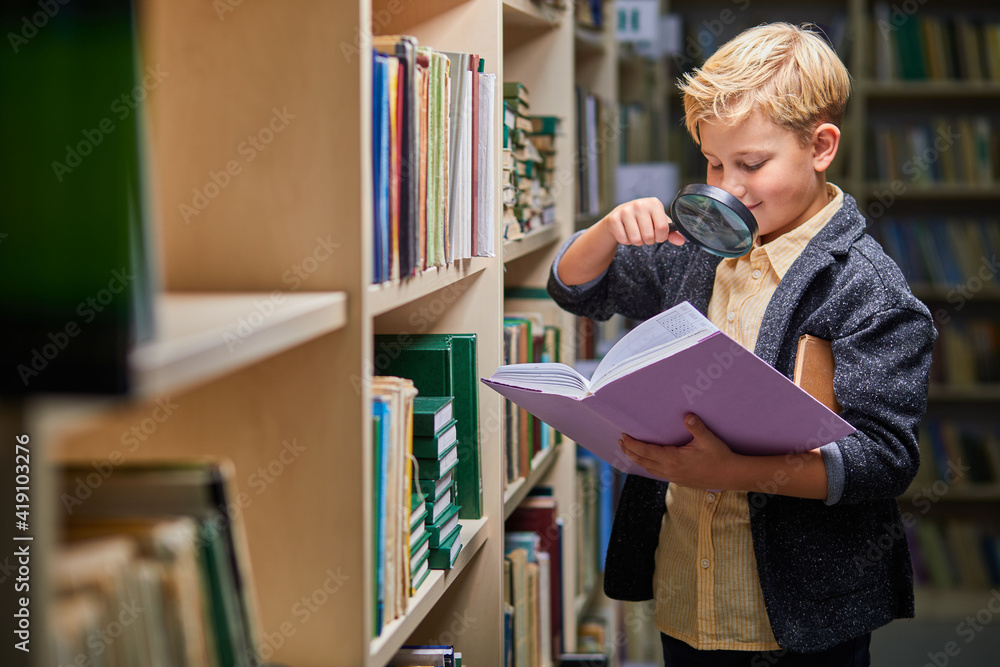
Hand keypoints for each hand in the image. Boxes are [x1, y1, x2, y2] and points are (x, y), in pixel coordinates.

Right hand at [603, 197, 685, 246]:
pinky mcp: (613, 219)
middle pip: (649, 236)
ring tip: (636, 233)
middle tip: (644, 234)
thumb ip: (671, 232)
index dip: (661, 237)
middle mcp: (640, 204)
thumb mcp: (658, 222)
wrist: (620, 215)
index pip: (663, 228)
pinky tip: (626, 232)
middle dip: (648, 241)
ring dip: (637, 242)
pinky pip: (624, 240)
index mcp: (654, 203)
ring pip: (636, 240)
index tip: (657, 235)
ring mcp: (625, 210)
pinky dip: (626, 241)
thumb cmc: (643, 219)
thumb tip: (681, 241)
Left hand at [618, 414, 740, 488]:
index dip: (632, 444)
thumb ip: (696, 427)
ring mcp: (674, 477)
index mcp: (673, 460)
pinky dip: (648, 466)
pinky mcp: (679, 480)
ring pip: (649, 469)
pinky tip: (648, 461)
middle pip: (643, 461)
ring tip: (628, 450)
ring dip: (637, 459)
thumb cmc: (720, 456)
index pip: (646, 452)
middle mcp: (670, 470)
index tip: (623, 436)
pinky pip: (657, 473)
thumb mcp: (709, 440)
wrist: (731, 476)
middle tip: (620, 442)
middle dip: (630, 451)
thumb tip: (687, 415)